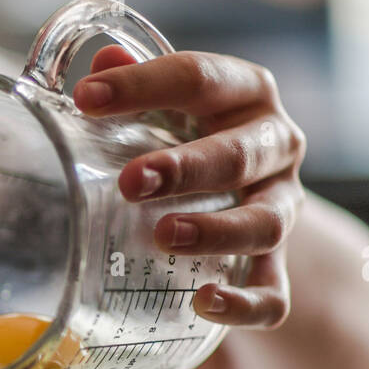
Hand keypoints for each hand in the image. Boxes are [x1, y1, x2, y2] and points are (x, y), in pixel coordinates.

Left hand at [72, 47, 305, 326]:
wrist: (245, 194)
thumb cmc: (191, 137)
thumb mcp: (168, 107)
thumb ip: (137, 87)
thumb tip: (98, 64)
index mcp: (245, 93)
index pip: (199, 77)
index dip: (141, 86)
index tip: (85, 100)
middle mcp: (276, 147)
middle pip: (240, 155)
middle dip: (186, 168)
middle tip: (130, 182)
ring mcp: (283, 209)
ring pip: (266, 223)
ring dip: (217, 230)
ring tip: (165, 236)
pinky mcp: (278, 269)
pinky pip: (273, 296)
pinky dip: (243, 305)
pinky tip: (202, 302)